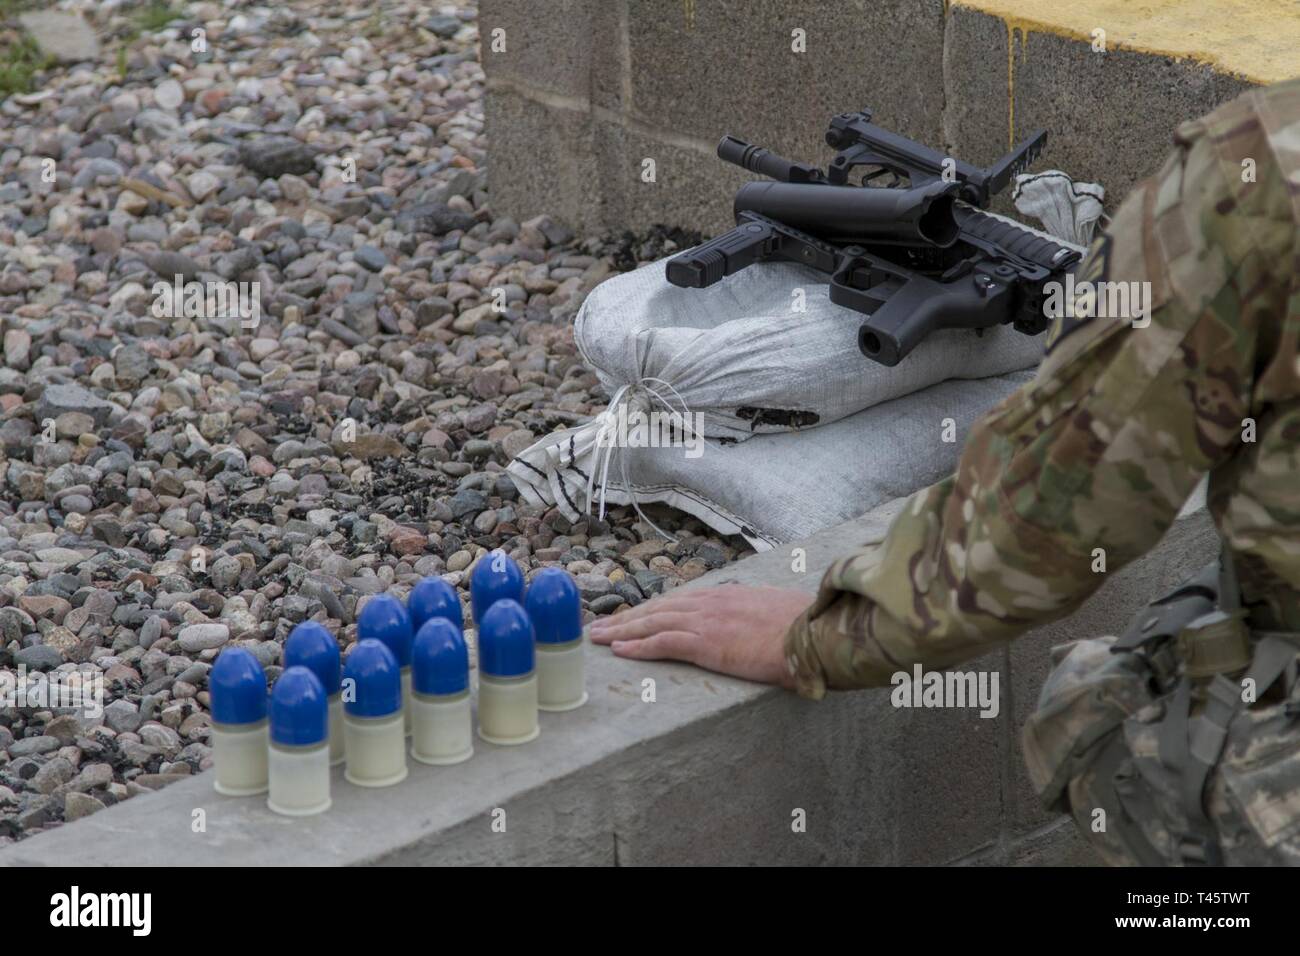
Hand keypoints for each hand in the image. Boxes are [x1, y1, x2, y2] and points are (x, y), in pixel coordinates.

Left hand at [588, 584, 814, 688]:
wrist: (815, 633)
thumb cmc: (806, 627)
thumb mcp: (778, 612)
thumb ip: (760, 615)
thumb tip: (760, 625)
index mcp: (727, 595)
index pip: (680, 601)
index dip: (653, 609)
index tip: (634, 616)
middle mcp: (711, 602)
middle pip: (659, 609)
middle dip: (627, 618)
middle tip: (601, 626)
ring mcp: (707, 621)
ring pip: (653, 623)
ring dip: (622, 631)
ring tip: (598, 638)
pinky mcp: (707, 643)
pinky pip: (663, 643)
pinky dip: (638, 646)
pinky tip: (619, 651)